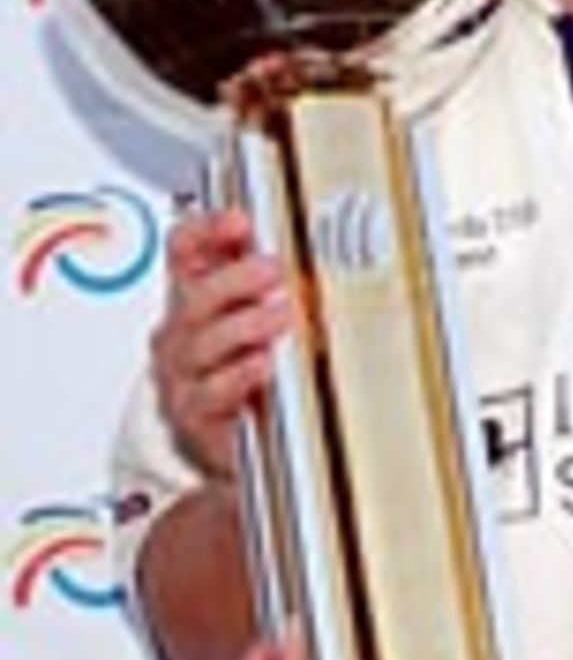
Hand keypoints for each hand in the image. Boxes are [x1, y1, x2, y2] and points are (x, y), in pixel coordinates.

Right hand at [151, 206, 291, 477]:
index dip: (206, 230)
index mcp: (192, 297)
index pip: (184, 250)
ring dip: (245, 325)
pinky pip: (212, 391)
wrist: (232, 438)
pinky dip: (240, 375)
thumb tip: (304, 246)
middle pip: (195, 296)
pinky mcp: (195, 413)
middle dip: (235, 279)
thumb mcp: (253, 316)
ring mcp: (183, 373)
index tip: (238, 221)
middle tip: (273, 269)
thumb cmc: (242, 369)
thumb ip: (268, 280)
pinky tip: (263, 364)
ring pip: (203, 343)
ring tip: (281, 314)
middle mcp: (181, 332)